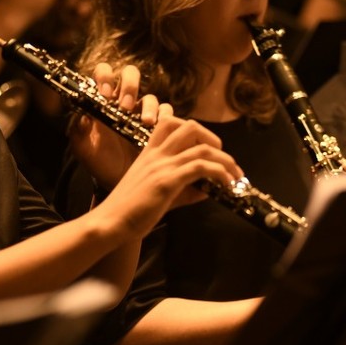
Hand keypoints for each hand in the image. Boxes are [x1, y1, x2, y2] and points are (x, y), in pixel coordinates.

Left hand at [66, 61, 157, 192]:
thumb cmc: (98, 162)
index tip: (105, 94)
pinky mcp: (159, 127)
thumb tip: (82, 115)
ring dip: (149, 107)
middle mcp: (124, 103)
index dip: (105, 77)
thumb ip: (78, 130)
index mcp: (103, 102)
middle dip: (130, 85)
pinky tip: (159, 128)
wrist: (116, 183)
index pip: (104, 74)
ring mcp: (142, 114)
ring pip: (150, 97)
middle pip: (131, 76)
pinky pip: (167, 113)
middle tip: (126, 106)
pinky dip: (165, 117)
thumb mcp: (83, 148)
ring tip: (146, 122)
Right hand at [96, 112, 242, 238]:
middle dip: (214, 140)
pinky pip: (201, 167)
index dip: (195, 130)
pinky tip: (227, 184)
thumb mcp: (159, 193)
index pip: (171, 122)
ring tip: (236, 175)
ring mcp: (162, 166)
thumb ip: (184, 189)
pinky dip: (220, 173)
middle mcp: (156, 154)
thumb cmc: (131, 211)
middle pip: (191, 127)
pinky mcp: (167, 181)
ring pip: (203, 148)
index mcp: (150, 152)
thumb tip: (208, 189)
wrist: (110, 222)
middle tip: (224, 160)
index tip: (207, 148)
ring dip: (226, 160)